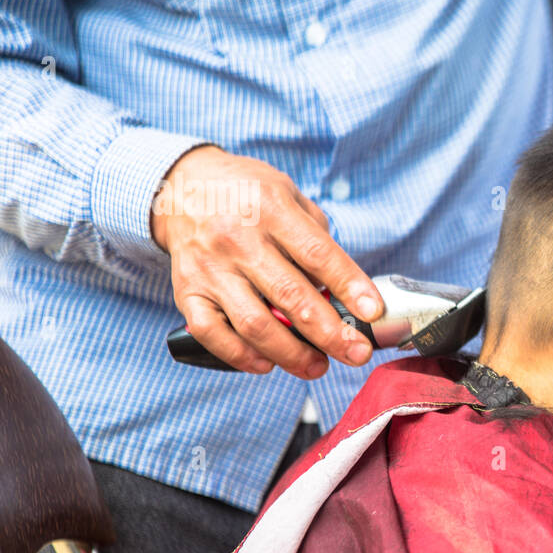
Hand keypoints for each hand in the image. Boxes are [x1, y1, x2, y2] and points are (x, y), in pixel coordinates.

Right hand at [151, 145, 384, 377]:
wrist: (180, 186)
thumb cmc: (247, 195)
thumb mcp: (289, 196)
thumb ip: (316, 239)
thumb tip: (345, 290)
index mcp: (270, 210)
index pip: (317, 255)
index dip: (349, 287)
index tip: (373, 313)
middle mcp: (237, 239)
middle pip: (291, 296)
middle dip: (330, 333)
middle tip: (356, 353)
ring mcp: (209, 268)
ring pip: (254, 323)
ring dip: (291, 354)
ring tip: (317, 367)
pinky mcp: (187, 291)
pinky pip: (212, 334)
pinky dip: (241, 356)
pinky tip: (267, 364)